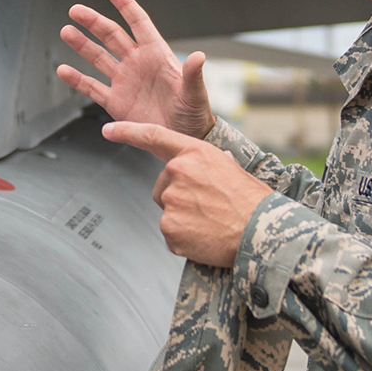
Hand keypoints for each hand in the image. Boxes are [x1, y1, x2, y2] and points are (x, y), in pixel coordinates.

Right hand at [57, 0, 213, 139]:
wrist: (183, 139)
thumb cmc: (194, 114)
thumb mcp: (195, 94)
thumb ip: (192, 75)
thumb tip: (198, 56)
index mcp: (157, 55)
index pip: (139, 23)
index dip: (125, 6)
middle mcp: (137, 64)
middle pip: (111, 36)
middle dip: (94, 22)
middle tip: (75, 10)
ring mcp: (124, 82)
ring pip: (98, 57)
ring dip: (82, 44)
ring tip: (66, 31)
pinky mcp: (115, 102)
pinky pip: (92, 87)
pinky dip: (77, 79)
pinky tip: (64, 70)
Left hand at [101, 121, 273, 268]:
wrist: (262, 232)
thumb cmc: (254, 202)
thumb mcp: (234, 170)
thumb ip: (214, 164)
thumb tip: (215, 161)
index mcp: (194, 152)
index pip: (153, 137)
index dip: (127, 132)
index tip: (108, 130)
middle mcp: (178, 172)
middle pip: (161, 187)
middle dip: (178, 198)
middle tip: (207, 209)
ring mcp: (171, 200)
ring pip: (168, 212)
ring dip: (184, 220)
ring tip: (211, 224)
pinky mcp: (169, 228)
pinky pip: (171, 235)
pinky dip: (185, 240)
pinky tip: (206, 238)